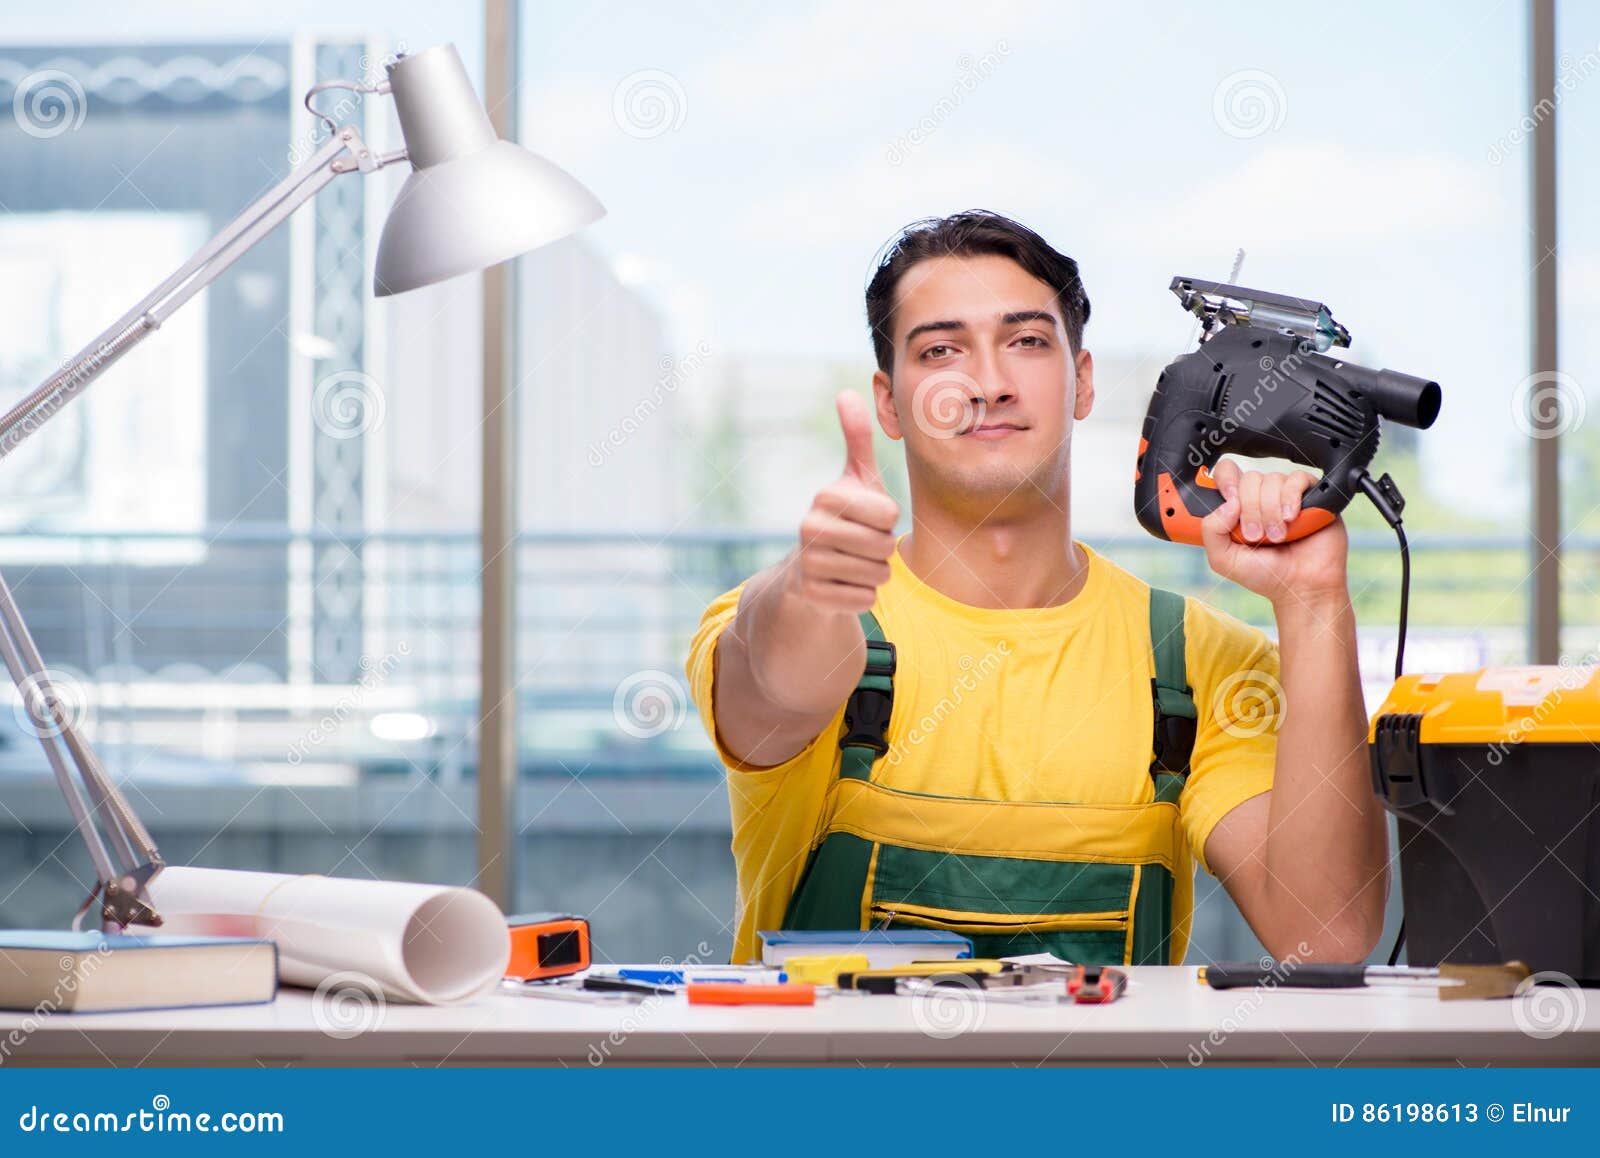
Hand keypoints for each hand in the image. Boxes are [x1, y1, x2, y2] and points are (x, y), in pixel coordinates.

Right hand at [785, 392, 900, 613]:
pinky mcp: (813, 596)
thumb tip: (846, 392)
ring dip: (874, 572)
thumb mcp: (856, 479)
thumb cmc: (846, 518)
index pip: (888, 514)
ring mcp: (809, 564)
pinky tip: (843, 585)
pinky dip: (862, 596)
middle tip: (862, 543)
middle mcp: (810, 528)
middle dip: (883, 549)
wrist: (811, 568)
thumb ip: (857, 438)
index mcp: (826, 496)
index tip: (868, 517)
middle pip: (884, 546)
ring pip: (877, 575)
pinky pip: (865, 600)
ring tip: (853, 562)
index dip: (887, 519)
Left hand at [1201, 459, 1348, 606]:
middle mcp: (1262, 496)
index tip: (1231, 503)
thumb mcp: (1224, 558)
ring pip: (1272, 480)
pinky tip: (1292, 519)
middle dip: (1250, 510)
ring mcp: (1286, 494)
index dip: (1226, 481)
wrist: (1301, 586)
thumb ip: (1211, 530)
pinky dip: (1291, 498)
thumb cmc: (1265, 574)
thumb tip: (1228, 502)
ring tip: (1277, 537)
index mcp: (1238, 506)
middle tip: (1256, 536)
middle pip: (1249, 479)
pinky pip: (1297, 479)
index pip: (1227, 472)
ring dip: (1271, 511)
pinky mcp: (1312, 495)